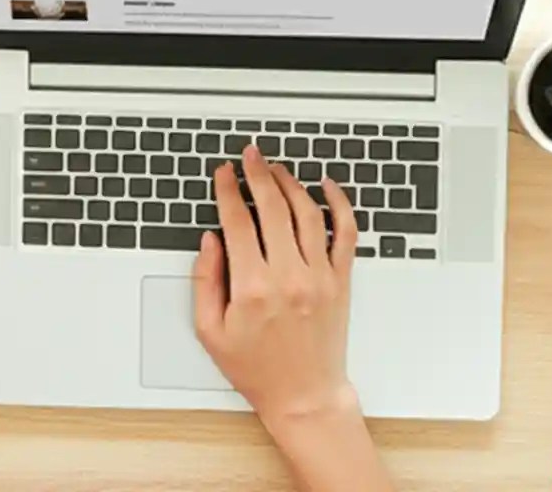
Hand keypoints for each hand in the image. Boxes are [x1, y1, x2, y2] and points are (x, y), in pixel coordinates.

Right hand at [192, 146, 392, 491]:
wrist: (304, 395)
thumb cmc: (257, 369)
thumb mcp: (211, 332)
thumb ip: (205, 281)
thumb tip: (209, 241)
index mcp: (252, 287)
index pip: (238, 221)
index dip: (227, 190)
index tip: (223, 174)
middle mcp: (288, 276)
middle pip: (272, 207)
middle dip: (257, 174)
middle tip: (250, 156)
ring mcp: (319, 276)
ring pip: (307, 213)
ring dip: (290, 184)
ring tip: (276, 169)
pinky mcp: (341, 281)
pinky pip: (346, 232)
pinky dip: (339, 204)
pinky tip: (327, 186)